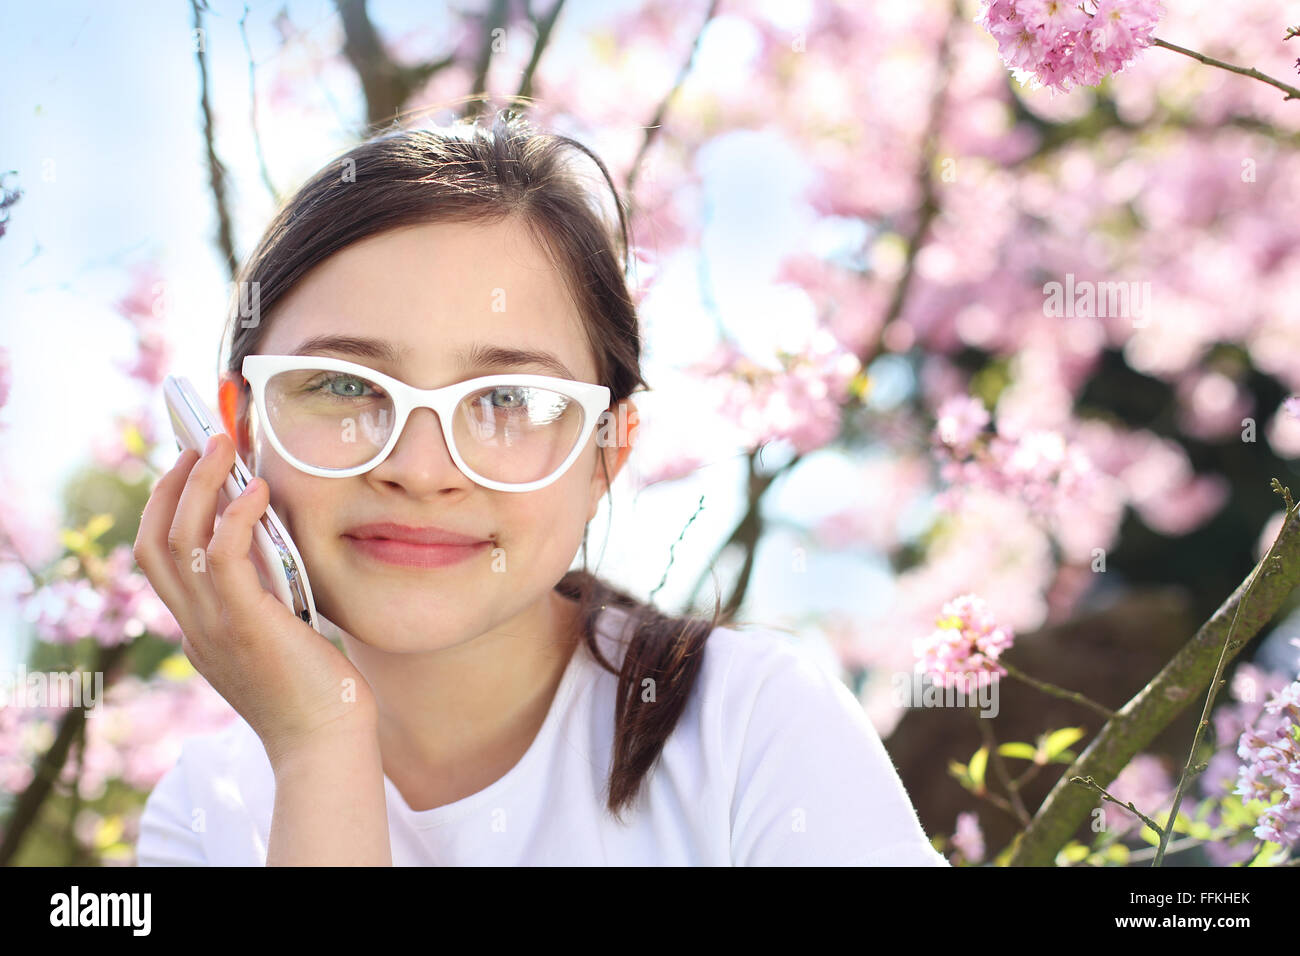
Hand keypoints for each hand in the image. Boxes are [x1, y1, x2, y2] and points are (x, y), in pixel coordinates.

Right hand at [134, 433, 376, 766]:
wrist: (327, 743)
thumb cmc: (318, 690)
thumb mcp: (280, 633)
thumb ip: (266, 594)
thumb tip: (274, 537)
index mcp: (199, 631)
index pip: (160, 560)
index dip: (167, 509)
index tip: (190, 470)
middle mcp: (195, 628)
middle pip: (153, 543)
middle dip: (170, 487)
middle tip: (199, 444)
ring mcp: (214, 627)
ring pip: (179, 540)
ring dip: (198, 485)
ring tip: (221, 445)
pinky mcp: (247, 624)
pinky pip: (223, 557)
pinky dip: (234, 516)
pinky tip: (257, 490)